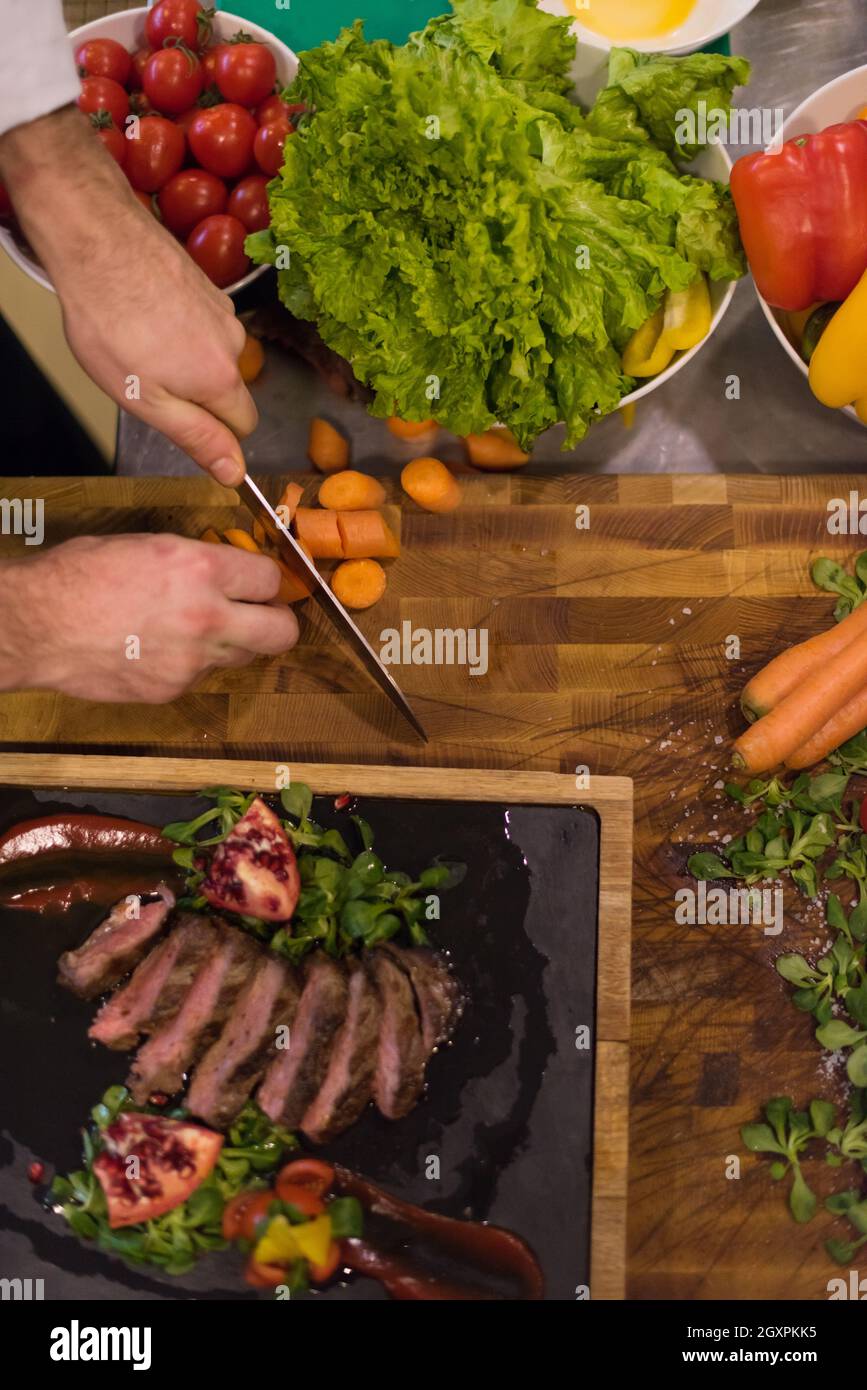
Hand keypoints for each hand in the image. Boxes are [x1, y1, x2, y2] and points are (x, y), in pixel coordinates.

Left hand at [0, 108, 254, 485]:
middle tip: (147, 378)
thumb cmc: (111, 324)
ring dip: (186, 356)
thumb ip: (196, 438)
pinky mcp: (208, 285)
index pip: (243, 427)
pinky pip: (202, 322)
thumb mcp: (145, 400)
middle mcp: (233, 343)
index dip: (214, 433)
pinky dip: (180, 325)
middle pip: (229, 388)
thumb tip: (235, 473)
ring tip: (140, 339)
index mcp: (221, 379)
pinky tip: (145, 313)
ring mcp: (223, 309)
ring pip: (214, 353)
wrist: (98, 240)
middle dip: (197, 393)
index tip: (176, 420)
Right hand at [0, 535, 298, 702]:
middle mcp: (207, 617)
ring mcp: (192, 661)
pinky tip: (157, 649)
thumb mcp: (147, 546)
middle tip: (263, 615)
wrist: (36, 626)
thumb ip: (195, 561)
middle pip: (282, 631)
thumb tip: (224, 570)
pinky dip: (190, 664)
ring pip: (243, 657)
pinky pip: (201, 676)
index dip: (268, 580)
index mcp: (201, 569)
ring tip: (195, 629)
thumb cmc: (79, 576)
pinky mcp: (172, 689)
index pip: (270, 578)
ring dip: (233, 644)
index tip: (263, 583)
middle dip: (279, 622)